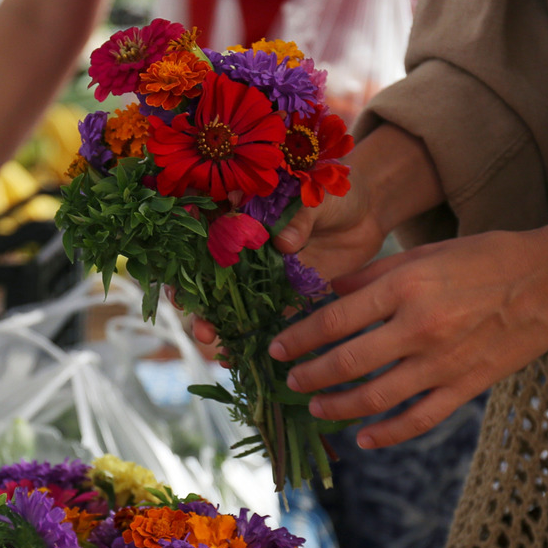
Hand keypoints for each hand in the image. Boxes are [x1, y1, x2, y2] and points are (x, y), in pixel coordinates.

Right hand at [191, 124, 437, 343]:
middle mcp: (244, 248)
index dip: (183, 252)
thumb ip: (299, 216)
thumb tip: (285, 242)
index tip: (179, 267)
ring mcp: (261, 275)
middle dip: (192, 298)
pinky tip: (237, 355)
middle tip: (195, 316)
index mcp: (242, 215)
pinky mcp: (284, 296)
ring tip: (208, 338)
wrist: (368, 212)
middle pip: (205, 274)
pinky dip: (249, 339)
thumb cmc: (335, 193)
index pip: (201, 233)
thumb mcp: (315, 196)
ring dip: (213, 321)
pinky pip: (263, 321)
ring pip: (227, 301)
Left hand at [272, 216, 547, 447]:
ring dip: (338, 407)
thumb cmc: (488, 257)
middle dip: (310, 376)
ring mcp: (444, 363)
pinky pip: (419, 419)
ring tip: (317, 407)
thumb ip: (373, 275)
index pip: (334, 320)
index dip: (298, 338)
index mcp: (405, 287)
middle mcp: (419, 328)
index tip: (276, 348)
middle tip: (289, 382)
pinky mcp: (467, 386)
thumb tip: (326, 292)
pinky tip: (364, 438)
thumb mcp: (425, 254)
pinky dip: (387, 434)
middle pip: (347, 363)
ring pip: (376, 398)